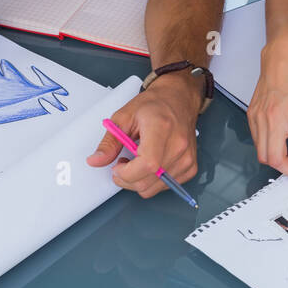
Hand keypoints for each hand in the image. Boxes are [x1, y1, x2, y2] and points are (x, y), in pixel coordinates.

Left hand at [86, 74, 199, 197]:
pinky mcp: (191, 167)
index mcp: (161, 129)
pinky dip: (153, 180)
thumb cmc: (154, 105)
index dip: (127, 173)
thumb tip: (96, 161)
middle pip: (148, 181)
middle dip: (127, 178)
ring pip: (154, 188)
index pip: (147, 164)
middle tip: (122, 163)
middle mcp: (178, 145)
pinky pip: (165, 186)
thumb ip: (109, 142)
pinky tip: (151, 164)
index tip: (117, 167)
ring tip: (137, 161)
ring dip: (139, 180)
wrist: (178, 99)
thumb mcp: (124, 117)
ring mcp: (186, 158)